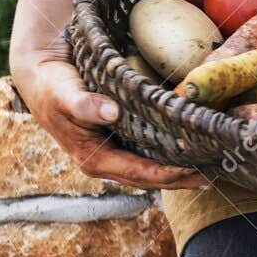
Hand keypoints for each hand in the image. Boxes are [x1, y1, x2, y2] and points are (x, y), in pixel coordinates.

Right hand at [10, 40, 208, 189]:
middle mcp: (104, 162)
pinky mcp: (120, 142)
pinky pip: (149, 155)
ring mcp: (112, 154)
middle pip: (148, 179)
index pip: (136, 172)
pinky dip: (170, 157)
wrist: (43, 76)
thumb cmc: (53, 85)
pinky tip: (192, 154)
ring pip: (151, 171)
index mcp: (92, 158)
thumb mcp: (64, 92)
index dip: (165, 174)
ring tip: (210, 171)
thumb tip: (111, 112)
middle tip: (213, 177)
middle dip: (180, 180)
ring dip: (179, 173)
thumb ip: (84, 104)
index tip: (192, 170)